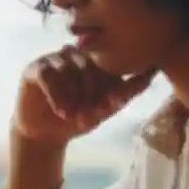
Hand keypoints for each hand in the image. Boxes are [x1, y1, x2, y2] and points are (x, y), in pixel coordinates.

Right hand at [12, 45, 156, 146]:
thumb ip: (129, 90)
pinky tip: (62, 112)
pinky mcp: (35, 69)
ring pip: (69, 69)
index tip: (110, 107)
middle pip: (89, 65)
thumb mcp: (107, 107)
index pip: (107, 64)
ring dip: (74, 95)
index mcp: (94, 59)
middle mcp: (75, 54)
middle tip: (93, 115)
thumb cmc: (79, 117)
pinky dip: (57, 95)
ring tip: (76, 116)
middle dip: (92, 92)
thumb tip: (153, 73)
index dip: (109, 86)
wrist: (46, 135)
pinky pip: (48, 75)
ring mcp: (54, 58)